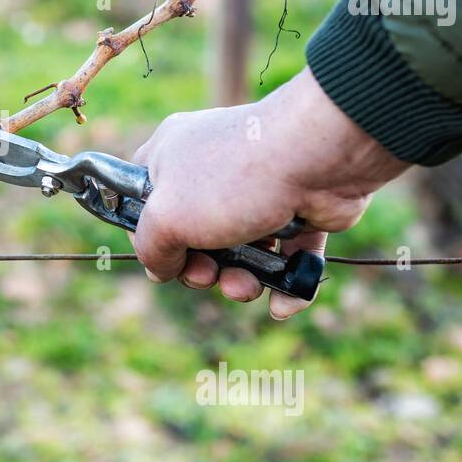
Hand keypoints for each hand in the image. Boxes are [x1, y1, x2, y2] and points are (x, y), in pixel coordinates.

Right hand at [130, 67, 408, 318]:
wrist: (319, 159)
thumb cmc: (233, 180)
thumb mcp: (167, 217)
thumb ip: (151, 248)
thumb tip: (161, 270)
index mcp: (171, 157)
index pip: (143, 197)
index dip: (147, 233)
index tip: (161, 256)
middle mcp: (212, 171)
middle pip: (193, 237)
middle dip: (201, 269)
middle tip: (208, 275)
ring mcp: (256, 193)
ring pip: (239, 253)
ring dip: (240, 282)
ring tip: (248, 288)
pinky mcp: (297, 212)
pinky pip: (285, 258)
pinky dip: (284, 285)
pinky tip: (282, 303)